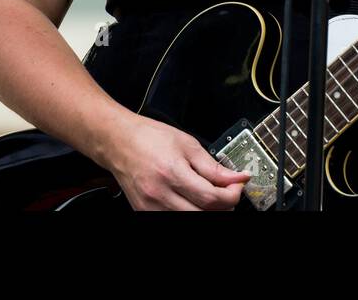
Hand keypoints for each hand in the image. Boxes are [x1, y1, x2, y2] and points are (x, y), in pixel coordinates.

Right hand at [106, 113, 251, 210]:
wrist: (118, 141)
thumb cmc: (149, 138)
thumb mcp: (188, 144)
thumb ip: (213, 166)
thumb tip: (236, 177)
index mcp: (172, 173)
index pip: (211, 197)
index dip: (232, 195)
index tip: (238, 186)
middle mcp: (160, 194)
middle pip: (202, 214)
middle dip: (223, 206)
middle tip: (228, 193)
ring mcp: (150, 207)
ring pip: (189, 220)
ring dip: (207, 211)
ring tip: (211, 197)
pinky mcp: (144, 212)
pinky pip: (172, 219)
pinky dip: (189, 212)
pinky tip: (193, 201)